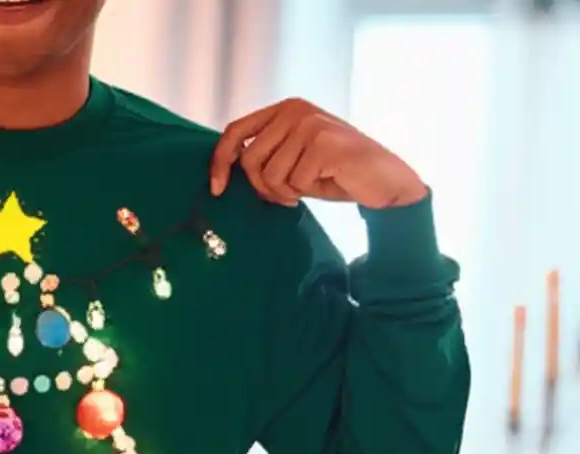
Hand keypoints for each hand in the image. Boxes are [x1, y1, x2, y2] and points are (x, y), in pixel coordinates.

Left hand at [210, 98, 427, 209]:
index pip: (235, 131)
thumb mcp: (293, 159)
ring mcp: (310, 124)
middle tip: (286, 195)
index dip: (220, 161)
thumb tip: (223, 171)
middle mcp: (296, 111)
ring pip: (270, 174)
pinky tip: (325, 184)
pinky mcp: (324, 144)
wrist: (385, 180)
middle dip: (263, 187)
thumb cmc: (335, 173)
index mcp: (285, 109)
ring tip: (308, 187)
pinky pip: (294, 182)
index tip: (217, 189)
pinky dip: (305, 193)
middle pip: (249, 159)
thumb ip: (265, 155)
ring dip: (285, 192)